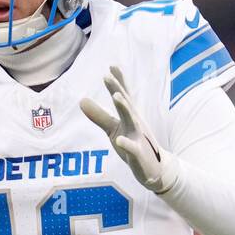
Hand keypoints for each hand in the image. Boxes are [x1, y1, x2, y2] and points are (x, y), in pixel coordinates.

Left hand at [80, 66, 177, 193]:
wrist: (153, 169)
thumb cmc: (132, 143)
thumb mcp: (113, 129)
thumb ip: (99, 115)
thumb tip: (81, 100)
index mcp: (129, 116)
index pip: (124, 96)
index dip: (118, 82)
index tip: (111, 66)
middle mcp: (135, 123)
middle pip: (126, 104)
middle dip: (118, 89)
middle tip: (107, 76)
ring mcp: (138, 138)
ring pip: (132, 122)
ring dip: (125, 109)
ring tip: (116, 96)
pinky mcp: (139, 155)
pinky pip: (133, 149)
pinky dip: (127, 144)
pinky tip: (120, 140)